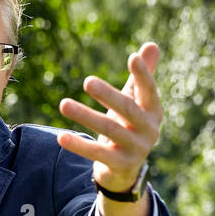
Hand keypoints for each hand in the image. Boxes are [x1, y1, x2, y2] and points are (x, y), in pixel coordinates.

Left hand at [57, 42, 163, 191]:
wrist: (126, 170)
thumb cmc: (130, 126)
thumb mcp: (136, 103)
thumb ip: (141, 77)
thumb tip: (151, 45)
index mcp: (153, 112)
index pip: (149, 91)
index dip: (143, 75)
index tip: (132, 57)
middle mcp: (149, 131)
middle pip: (127, 109)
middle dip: (108, 95)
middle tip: (87, 81)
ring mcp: (135, 150)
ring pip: (108, 129)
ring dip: (85, 116)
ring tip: (63, 104)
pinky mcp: (119, 165)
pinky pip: (97, 153)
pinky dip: (79, 145)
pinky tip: (61, 136)